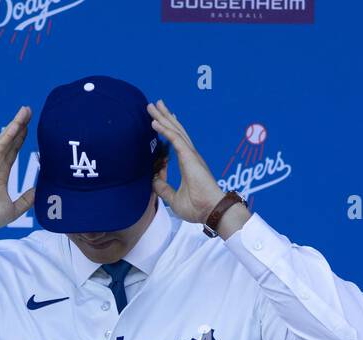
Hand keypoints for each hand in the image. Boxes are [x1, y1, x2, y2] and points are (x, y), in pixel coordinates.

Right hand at [0, 106, 35, 251]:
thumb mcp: (14, 209)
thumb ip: (26, 200)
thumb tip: (38, 192)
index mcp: (0, 174)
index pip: (13, 152)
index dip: (21, 139)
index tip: (29, 128)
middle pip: (11, 141)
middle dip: (20, 126)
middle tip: (29, 111)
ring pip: (6, 139)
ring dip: (16, 124)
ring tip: (25, 110)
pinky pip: (0, 144)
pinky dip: (9, 133)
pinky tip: (17, 123)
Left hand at [148, 99, 246, 235]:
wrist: (210, 211)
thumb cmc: (197, 208)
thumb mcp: (173, 198)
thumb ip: (163, 188)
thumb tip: (152, 180)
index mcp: (188, 164)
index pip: (174, 144)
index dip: (165, 134)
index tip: (156, 125)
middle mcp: (190, 156)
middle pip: (175, 131)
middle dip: (164, 117)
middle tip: (154, 105)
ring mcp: (190, 155)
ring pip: (175, 131)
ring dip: (163, 118)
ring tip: (153, 105)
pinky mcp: (189, 157)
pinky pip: (174, 139)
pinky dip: (164, 130)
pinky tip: (155, 122)